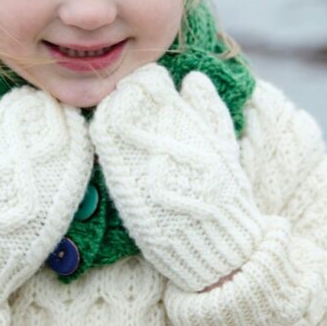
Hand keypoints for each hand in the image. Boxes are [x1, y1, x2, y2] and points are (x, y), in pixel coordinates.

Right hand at [0, 87, 93, 308]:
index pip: (7, 122)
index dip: (22, 105)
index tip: (28, 96)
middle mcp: (6, 177)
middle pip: (37, 133)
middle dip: (48, 115)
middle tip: (55, 102)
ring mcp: (31, 197)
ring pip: (56, 154)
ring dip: (66, 132)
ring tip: (69, 118)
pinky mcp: (51, 217)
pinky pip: (69, 183)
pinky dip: (77, 161)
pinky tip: (81, 148)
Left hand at [89, 64, 265, 291]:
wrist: (220, 247)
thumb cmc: (224, 198)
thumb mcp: (224, 147)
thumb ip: (208, 109)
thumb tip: (194, 77)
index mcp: (193, 126)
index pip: (155, 87)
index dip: (144, 82)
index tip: (142, 85)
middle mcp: (168, 141)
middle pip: (130, 101)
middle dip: (123, 96)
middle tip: (121, 95)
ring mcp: (146, 164)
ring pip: (114, 123)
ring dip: (109, 113)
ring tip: (111, 113)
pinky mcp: (129, 189)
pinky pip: (107, 154)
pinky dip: (103, 139)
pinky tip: (102, 135)